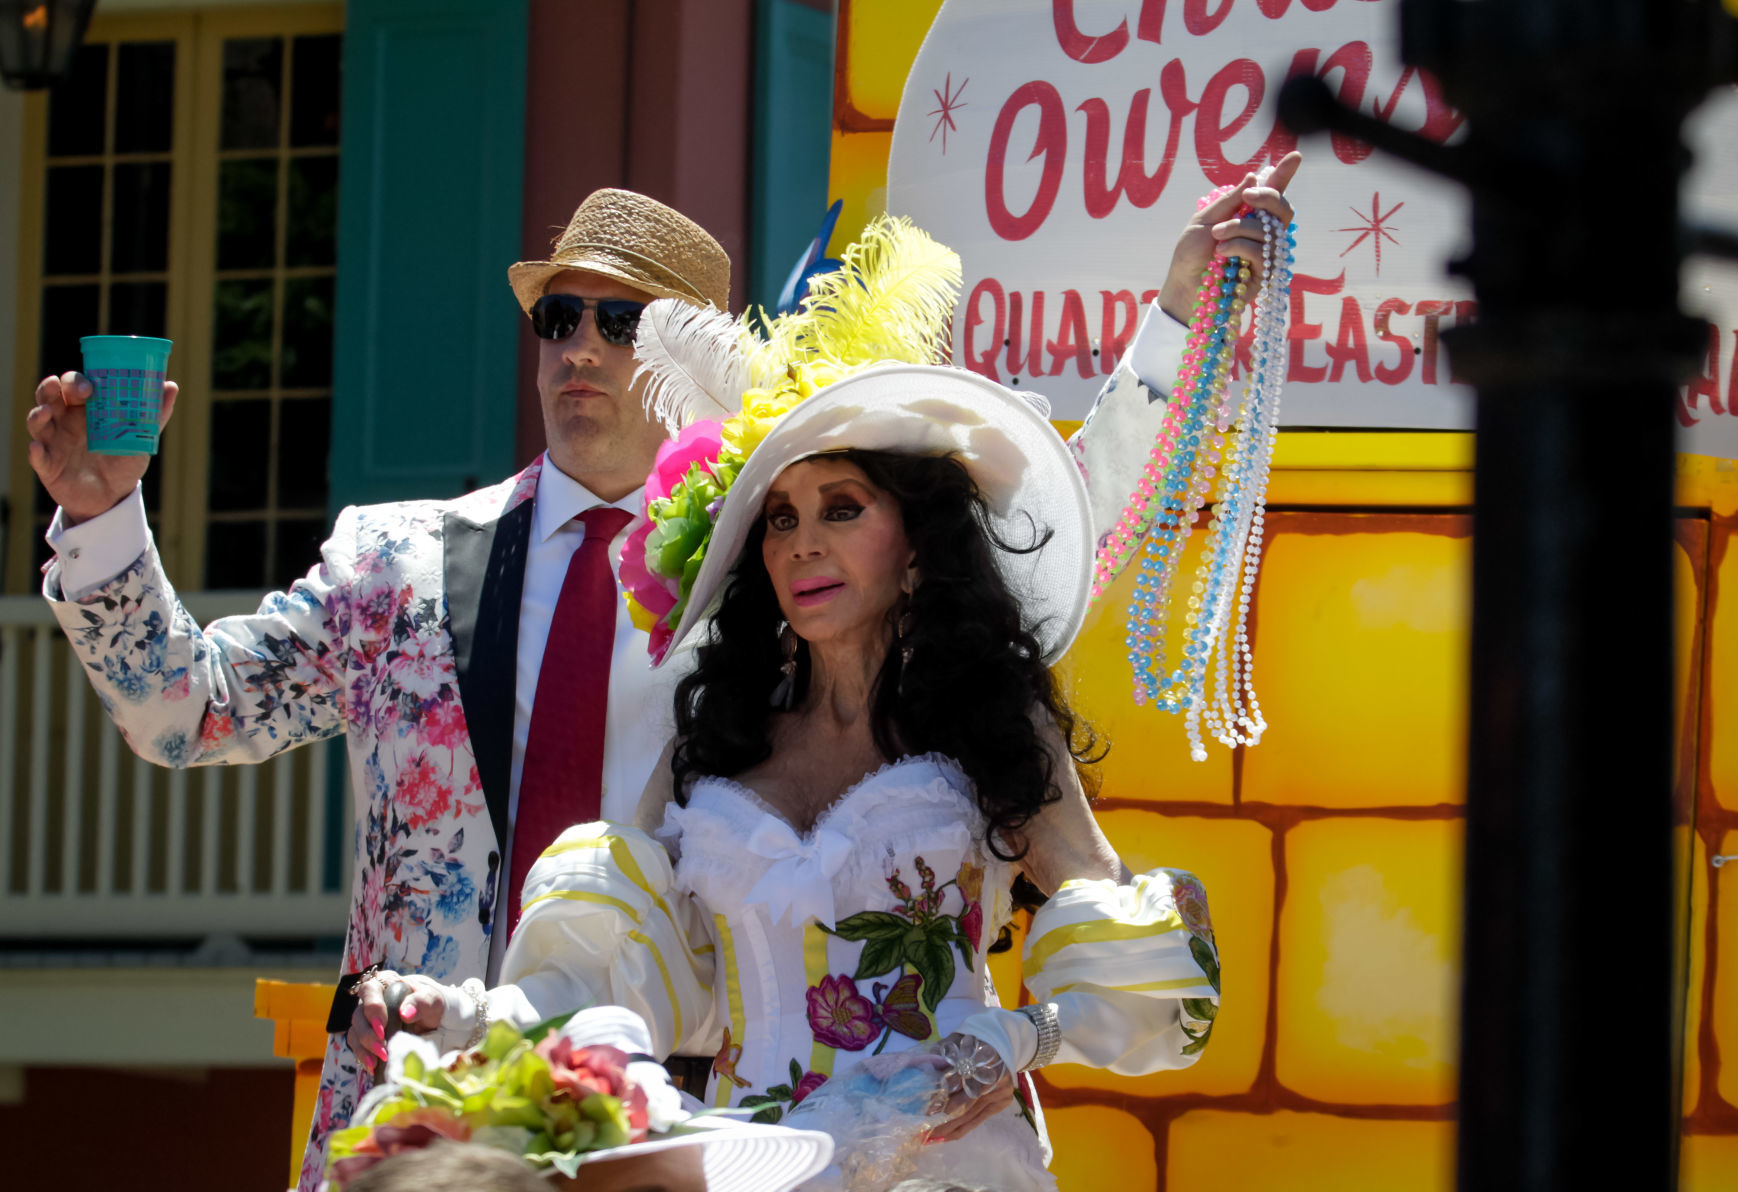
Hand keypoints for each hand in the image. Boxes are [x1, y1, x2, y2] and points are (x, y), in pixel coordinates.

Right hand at [25, 371, 178, 525]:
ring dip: (38, 414)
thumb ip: (154, 413)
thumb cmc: (123, 460)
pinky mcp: (48, 465)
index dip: (76, 381)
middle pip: (49, 396)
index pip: (72, 386)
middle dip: (52, 389)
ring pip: (37, 421)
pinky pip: (37, 457)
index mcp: (85, 410)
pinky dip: (35, 453)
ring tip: (46, 412)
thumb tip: (171, 386)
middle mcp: (65, 421)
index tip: (90, 387)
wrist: (114, 496)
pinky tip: (37, 449)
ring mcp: (53, 442)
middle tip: (68, 391)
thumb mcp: (140, 437)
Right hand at [345, 970, 447, 1073]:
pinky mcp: (365, 1036)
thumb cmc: (429, 1003)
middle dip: (368, 1034)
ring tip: (379, 1060)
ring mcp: (366, 1019)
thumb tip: (405, 1012)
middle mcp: (370, 1000)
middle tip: (382, 1049)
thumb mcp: (432, 999)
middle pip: (359, 1015)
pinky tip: (373, 1066)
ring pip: (355, 1033)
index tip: (382, 1026)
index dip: (372, 1008)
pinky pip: (357, 1046)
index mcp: (385, 984)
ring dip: (365, 1048)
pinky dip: (364, 1056)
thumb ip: (421, 1002)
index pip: (370, 990)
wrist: (431, 1020)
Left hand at [925, 1032, 1015, 1144]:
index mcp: (986, 1057)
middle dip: (942, 1118)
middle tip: (921, 1128)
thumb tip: (925, 1068)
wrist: (1002, 1042)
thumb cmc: (973, 1040)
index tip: (928, 1109)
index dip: (946, 1096)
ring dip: (948, 1127)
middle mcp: (996, 1077)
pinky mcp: (1002, 1103)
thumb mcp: (957, 1040)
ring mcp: (1001, 1092)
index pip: (964, 1082)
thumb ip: (942, 1052)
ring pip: (970, 1115)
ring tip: (928, 1137)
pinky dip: (961, 1129)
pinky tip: (945, 1136)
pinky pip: (978, 1120)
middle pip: (966, 1103)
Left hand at [1157, 151, 1301, 324]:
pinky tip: (1221, 251)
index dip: (1284, 175)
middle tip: (1248, 197)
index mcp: (1248, 215)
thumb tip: (1254, 176)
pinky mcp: (1264, 274)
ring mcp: (1265, 253)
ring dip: (1240, 227)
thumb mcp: (1205, 220)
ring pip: (1269, 230)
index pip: (1271, 193)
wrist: (1183, 285)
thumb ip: (1230, 201)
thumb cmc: (1192, 253)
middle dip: (1268, 197)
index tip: (1295, 155)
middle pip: (1283, 209)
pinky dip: (1240, 246)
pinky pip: (1262, 252)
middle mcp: (1261, 232)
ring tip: (1216, 235)